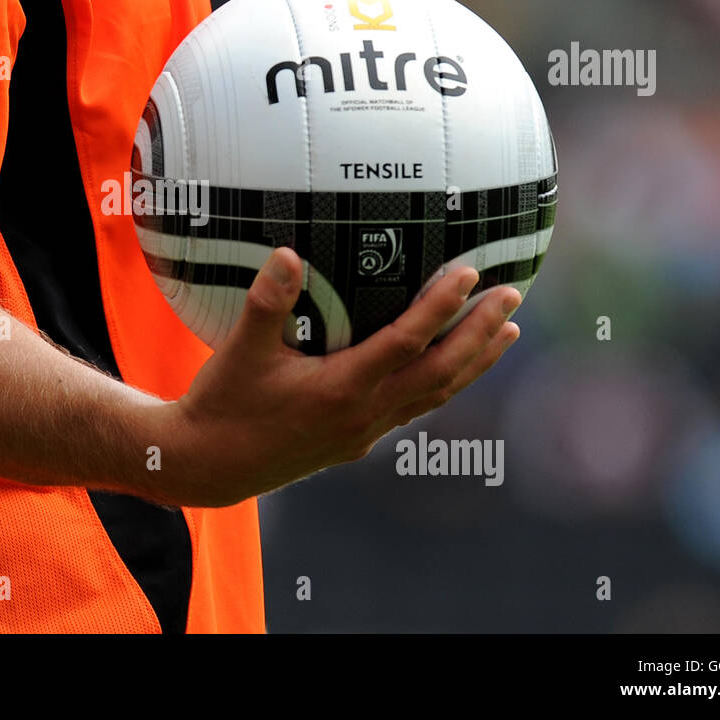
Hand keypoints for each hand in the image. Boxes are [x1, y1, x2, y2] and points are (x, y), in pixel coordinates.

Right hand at [158, 247, 520, 506]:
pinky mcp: (355, 442)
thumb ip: (267, 301)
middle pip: (441, 373)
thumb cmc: (222, 404)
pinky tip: (451, 368)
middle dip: (480, 334)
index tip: (469, 273)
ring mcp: (363, 433)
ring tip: (506, 332)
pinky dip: (443, 383)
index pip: (407, 343)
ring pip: (435, 396)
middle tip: (511, 296)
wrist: (208, 466)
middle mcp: (362, 415)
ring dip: (474, 362)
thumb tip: (289, 253)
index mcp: (340, 390)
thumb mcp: (239, 350)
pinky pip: (414, 408)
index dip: (442, 307)